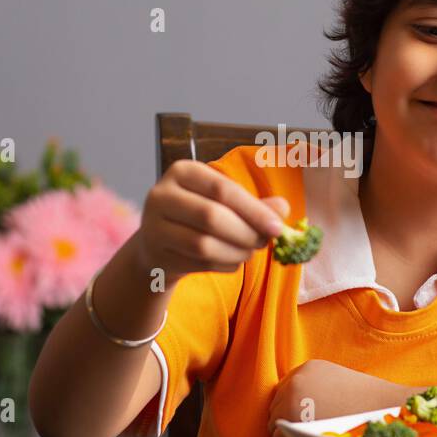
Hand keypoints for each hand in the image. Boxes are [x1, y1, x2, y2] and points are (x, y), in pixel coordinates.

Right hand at [136, 159, 289, 284]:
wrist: (158, 245)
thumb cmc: (197, 217)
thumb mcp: (223, 202)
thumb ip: (252, 204)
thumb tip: (283, 207)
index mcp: (182, 172)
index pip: (222, 189)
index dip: (253, 210)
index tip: (277, 226)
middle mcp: (162, 195)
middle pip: (211, 216)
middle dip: (246, 233)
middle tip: (264, 242)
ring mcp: (153, 227)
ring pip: (203, 244)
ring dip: (236, 251)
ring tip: (249, 251)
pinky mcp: (156, 255)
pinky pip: (198, 263)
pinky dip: (224, 264)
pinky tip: (231, 260)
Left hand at [267, 359, 404, 436]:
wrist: (385, 410)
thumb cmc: (367, 404)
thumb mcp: (339, 383)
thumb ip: (316, 389)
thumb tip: (300, 408)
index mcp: (308, 368)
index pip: (286, 390)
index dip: (295, 407)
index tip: (309, 418)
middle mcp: (296, 379)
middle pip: (276, 405)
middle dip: (289, 419)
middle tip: (311, 431)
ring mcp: (292, 397)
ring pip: (274, 421)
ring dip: (289, 432)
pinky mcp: (292, 417)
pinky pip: (278, 436)